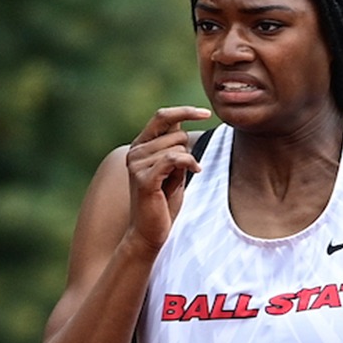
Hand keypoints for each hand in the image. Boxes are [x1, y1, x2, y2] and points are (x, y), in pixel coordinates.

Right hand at [123, 106, 211, 253]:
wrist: (150, 231)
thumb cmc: (164, 202)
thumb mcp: (173, 171)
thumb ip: (175, 150)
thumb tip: (183, 128)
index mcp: (140, 146)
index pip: (162, 117)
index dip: (185, 111)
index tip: (207, 112)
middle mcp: (135, 151)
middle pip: (176, 134)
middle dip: (188, 151)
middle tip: (180, 174)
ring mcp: (137, 164)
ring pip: (177, 147)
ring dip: (187, 163)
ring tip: (176, 181)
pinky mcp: (144, 178)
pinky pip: (174, 159)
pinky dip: (189, 163)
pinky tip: (196, 172)